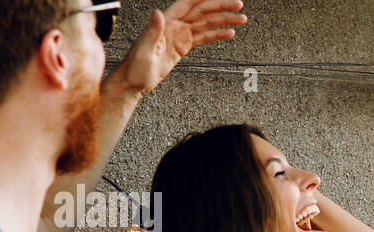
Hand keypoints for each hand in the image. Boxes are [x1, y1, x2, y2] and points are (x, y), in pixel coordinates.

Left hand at [111, 0, 246, 96]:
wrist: (133, 82)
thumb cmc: (134, 68)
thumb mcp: (143, 51)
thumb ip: (152, 31)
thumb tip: (158, 13)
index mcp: (165, 24)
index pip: (188, 4)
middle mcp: (174, 26)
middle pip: (202, 11)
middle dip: (221, 7)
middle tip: (238, 6)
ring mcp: (179, 36)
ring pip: (206, 23)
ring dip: (223, 20)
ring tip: (240, 19)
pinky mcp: (183, 46)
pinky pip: (203, 37)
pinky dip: (217, 34)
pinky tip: (228, 32)